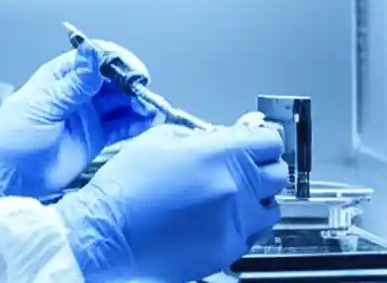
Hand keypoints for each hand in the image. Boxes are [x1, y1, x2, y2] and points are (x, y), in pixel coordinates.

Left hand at [0, 41, 156, 201]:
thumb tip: (92, 54)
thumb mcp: (43, 109)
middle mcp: (76, 93)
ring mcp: (86, 116)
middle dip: (130, 82)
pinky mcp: (94, 138)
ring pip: (119, 102)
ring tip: (152, 108)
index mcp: (58, 78)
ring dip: (137, 102)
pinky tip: (149, 123)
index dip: (114, 60)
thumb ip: (73, 87)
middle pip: (111, 79)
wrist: (5, 179)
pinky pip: (121, 126)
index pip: (92, 58)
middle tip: (144, 91)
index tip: (132, 70)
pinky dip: (136, 123)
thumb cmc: (12, 140)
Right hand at [55, 123, 286, 282]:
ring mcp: (235, 223)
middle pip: (277, 174)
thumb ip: (200, 136)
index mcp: (220, 155)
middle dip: (261, 167)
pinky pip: (251, 235)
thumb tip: (222, 138)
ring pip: (270, 208)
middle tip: (242, 167)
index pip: (269, 141)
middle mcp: (235, 189)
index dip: (261, 139)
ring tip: (229, 197)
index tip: (256, 142)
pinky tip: (215, 219)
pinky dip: (240, 225)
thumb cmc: (127, 185)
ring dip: (256, 199)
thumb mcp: (159, 139)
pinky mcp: (227, 250)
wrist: (109, 231)